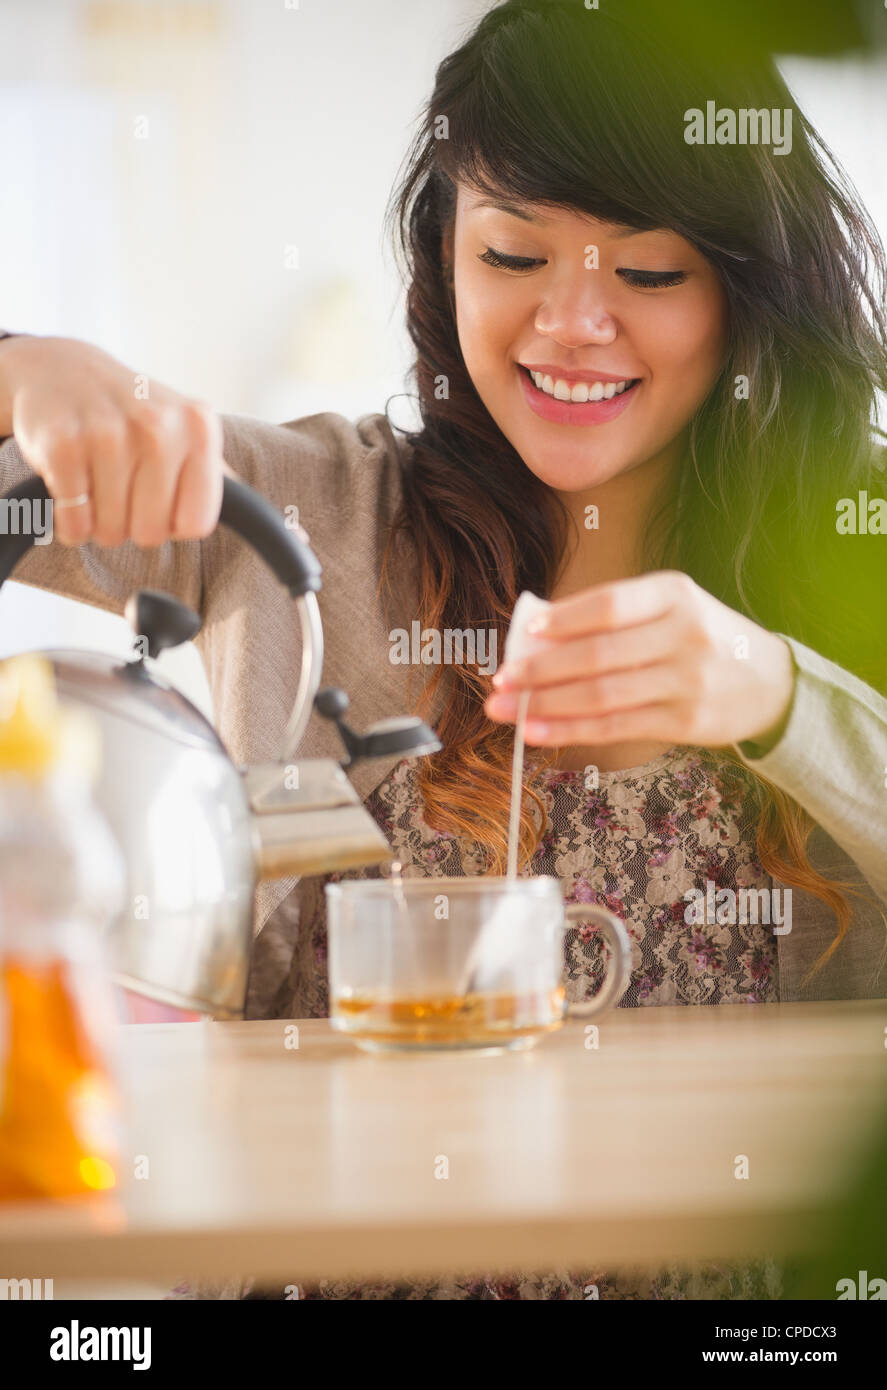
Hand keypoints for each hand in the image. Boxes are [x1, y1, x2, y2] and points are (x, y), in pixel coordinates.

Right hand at [0, 335, 228, 546]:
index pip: (195, 524)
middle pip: (151, 533)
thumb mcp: (187, 433)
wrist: (59, 368)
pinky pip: (74, 523)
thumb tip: (293, 530)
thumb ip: (226, 481)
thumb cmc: (131, 412)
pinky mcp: (62, 444)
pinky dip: (69, 521)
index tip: (158, 495)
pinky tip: (70, 487)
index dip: (172, 521)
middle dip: (131, 524)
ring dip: (97, 522)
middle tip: (119, 486)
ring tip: (94, 481)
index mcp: (198, 427)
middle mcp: (158, 426)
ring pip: (110, 531)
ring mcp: (108, 432)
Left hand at [484, 570, 795, 750]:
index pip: (610, 605)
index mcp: (674, 594)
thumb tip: (535, 633)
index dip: (564, 619)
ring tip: (505, 709)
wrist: (771, 682)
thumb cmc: (701, 639)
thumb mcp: (669, 609)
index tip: (526, 632)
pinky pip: (615, 726)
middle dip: (540, 670)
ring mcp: (686, 681)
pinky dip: (570, 730)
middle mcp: (683, 634)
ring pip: (601, 695)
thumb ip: (612, 617)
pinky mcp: (685, 721)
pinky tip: (536, 732)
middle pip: (598, 655)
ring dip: (545, 705)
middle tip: (500, 679)